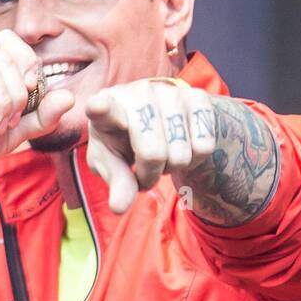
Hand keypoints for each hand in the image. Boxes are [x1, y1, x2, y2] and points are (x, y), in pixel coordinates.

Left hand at [84, 78, 216, 213]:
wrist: (161, 123)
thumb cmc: (125, 144)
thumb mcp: (113, 165)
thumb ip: (117, 183)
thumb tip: (119, 208)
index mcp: (106, 107)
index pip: (103, 108)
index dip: (100, 108)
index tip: (96, 106)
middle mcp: (138, 93)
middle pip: (153, 153)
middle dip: (150, 175)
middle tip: (144, 171)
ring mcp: (170, 92)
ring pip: (180, 154)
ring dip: (172, 168)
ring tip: (162, 156)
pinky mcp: (198, 98)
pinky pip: (204, 146)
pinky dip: (194, 160)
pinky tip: (182, 146)